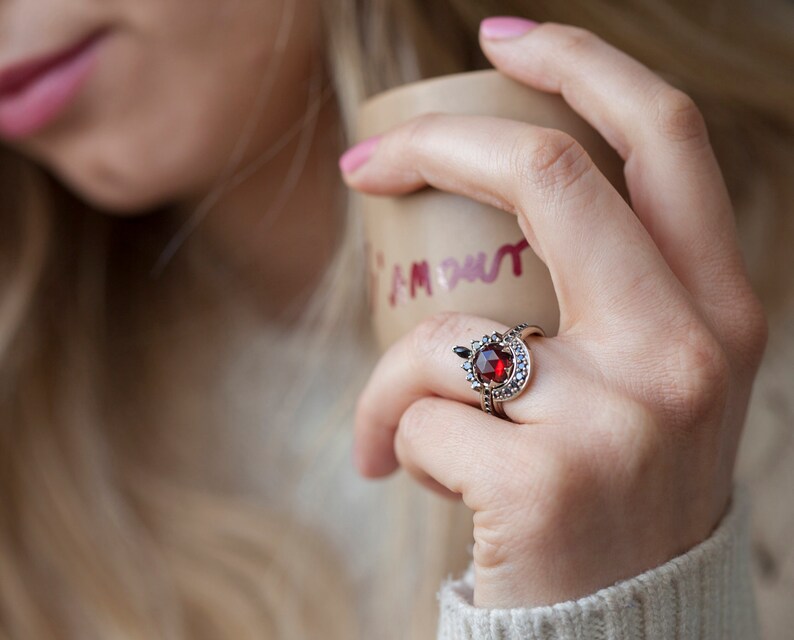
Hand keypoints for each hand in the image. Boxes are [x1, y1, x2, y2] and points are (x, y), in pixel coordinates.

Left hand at [340, 19, 767, 608]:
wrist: (622, 628)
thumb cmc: (613, 492)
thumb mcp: (642, 382)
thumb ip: (606, 298)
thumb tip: (489, 215)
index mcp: (717, 309)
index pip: (665, 138)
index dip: (582, 63)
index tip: (500, 38)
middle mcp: (688, 347)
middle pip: (554, 173)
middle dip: (439, 142)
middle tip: (364, 163)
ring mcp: (622, 412)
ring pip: (449, 327)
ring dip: (392, 372)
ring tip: (391, 421)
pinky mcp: (548, 478)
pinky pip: (420, 409)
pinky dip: (387, 430)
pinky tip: (400, 471)